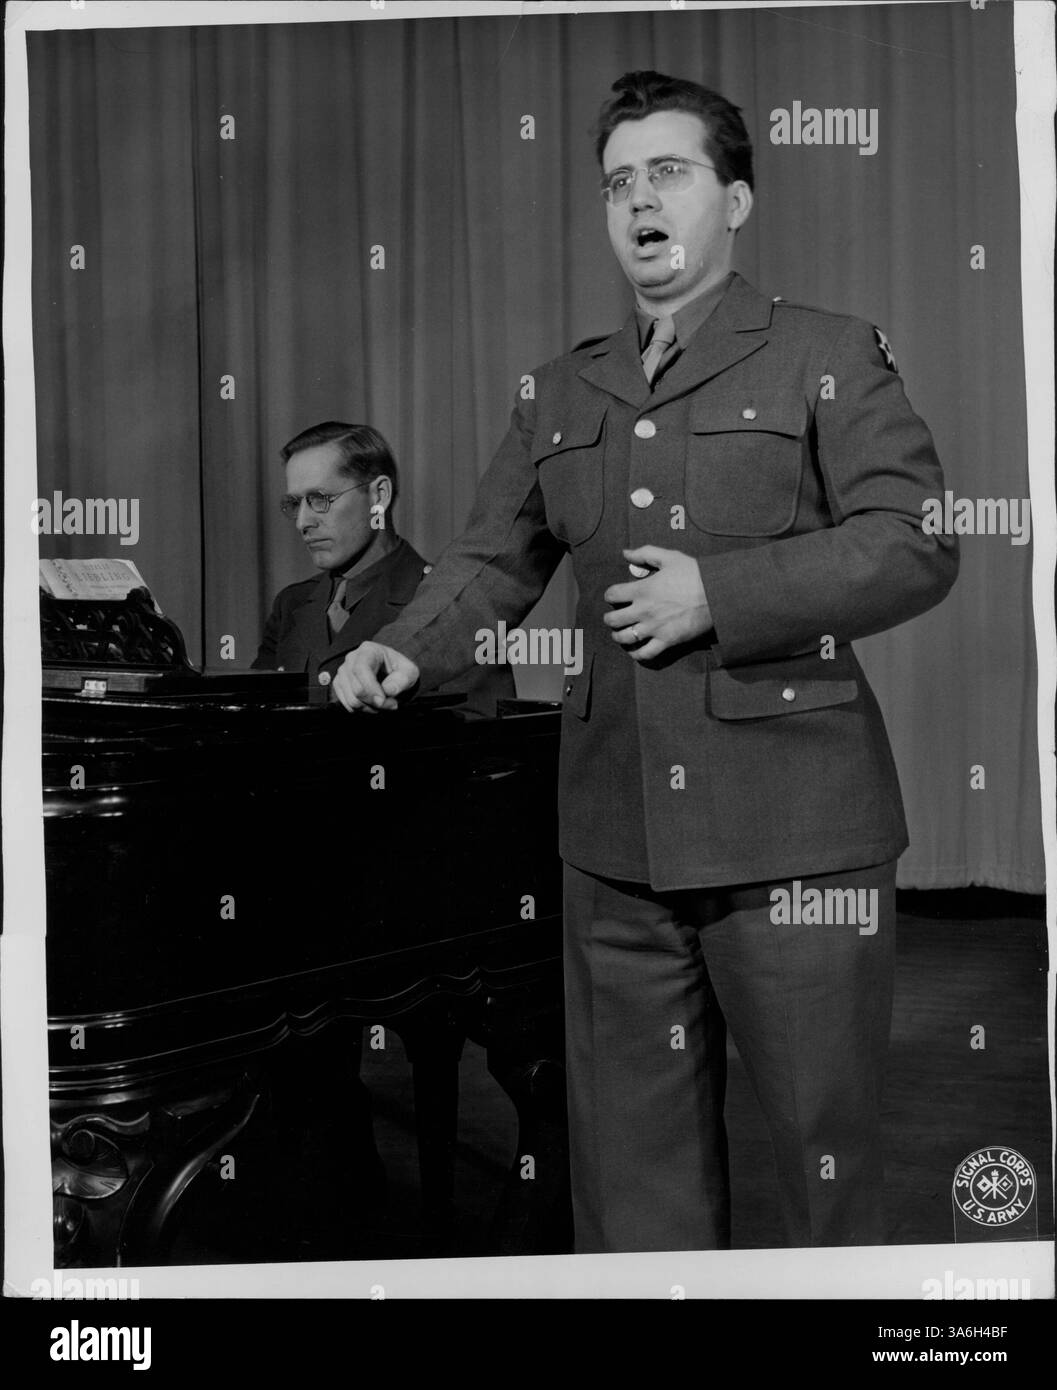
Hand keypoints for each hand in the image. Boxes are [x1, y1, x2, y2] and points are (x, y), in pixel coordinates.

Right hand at [332, 641, 419, 711]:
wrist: (392, 671)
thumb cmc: (400, 670)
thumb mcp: (409, 672)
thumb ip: (402, 680)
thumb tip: (387, 690)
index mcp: (368, 650)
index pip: (361, 670)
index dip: (371, 689)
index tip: (384, 700)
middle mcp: (351, 659)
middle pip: (356, 689)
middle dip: (376, 702)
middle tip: (392, 703)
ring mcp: (343, 672)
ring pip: (352, 700)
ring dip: (371, 707)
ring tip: (384, 703)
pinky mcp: (340, 685)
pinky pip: (348, 705)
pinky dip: (362, 709)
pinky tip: (373, 704)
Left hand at [603, 546, 713, 660]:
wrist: (717, 594)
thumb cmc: (694, 573)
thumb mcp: (669, 557)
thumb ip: (644, 553)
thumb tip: (625, 553)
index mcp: (642, 590)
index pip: (613, 595)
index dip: (610, 595)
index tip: (613, 596)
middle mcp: (643, 611)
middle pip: (613, 620)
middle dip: (609, 619)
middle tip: (613, 618)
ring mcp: (654, 628)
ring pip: (625, 638)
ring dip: (618, 636)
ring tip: (619, 634)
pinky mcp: (666, 641)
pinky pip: (645, 653)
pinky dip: (636, 654)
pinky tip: (635, 650)